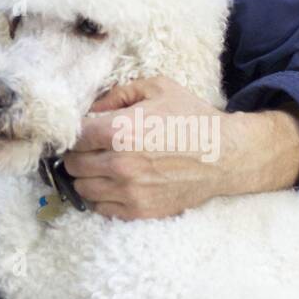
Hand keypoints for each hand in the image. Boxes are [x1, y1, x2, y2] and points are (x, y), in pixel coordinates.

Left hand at [62, 75, 230, 219]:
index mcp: (120, 130)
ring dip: (86, 177)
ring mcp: (130, 190)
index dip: (75, 132)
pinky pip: (101, 208)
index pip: (73, 136)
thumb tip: (91, 108)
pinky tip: (113, 185)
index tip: (84, 132)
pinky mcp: (141, 210)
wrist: (225, 155)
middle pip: (73, 164)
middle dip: (79, 154)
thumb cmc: (191, 118)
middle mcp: (120, 163)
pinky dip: (101, 197)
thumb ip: (117, 93)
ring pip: (82, 188)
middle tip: (92, 149)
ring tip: (101, 167)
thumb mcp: (156, 88)